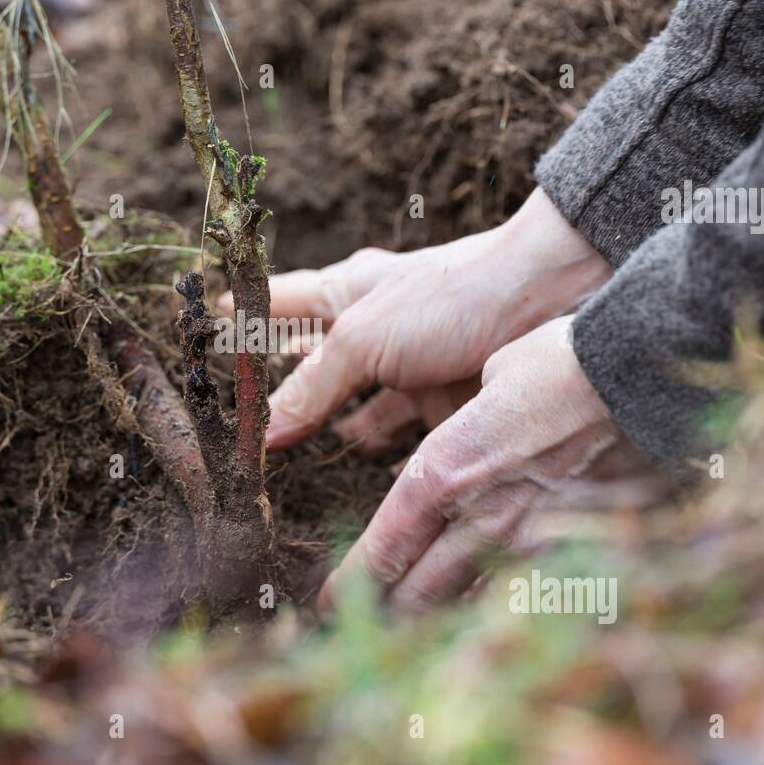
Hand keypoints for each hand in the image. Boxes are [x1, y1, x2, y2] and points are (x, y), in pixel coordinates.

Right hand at [230, 188, 611, 451]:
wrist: (547, 302)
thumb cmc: (448, 299)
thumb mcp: (363, 341)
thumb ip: (311, 386)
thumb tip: (261, 430)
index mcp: (347, 294)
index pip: (283, 300)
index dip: (250, 310)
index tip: (216, 314)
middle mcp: (376, 330)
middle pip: (318, 362)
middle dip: (288, 386)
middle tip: (251, 412)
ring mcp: (413, 368)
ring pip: (362, 404)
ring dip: (337, 428)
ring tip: (300, 456)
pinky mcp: (446, 402)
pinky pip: (405, 434)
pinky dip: (384, 452)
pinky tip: (368, 470)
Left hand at [317, 316, 657, 614]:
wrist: (630, 373)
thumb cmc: (548, 363)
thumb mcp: (473, 390)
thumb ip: (447, 442)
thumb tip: (431, 468)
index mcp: (445, 473)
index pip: (385, 549)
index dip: (352, 583)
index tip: (327, 603)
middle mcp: (480, 514)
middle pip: (416, 591)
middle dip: (382, 614)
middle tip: (356, 626)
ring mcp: (526, 536)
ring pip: (463, 599)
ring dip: (429, 618)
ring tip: (402, 633)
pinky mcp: (566, 543)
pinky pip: (513, 590)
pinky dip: (484, 605)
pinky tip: (470, 614)